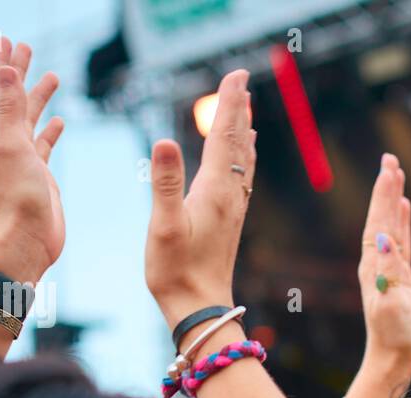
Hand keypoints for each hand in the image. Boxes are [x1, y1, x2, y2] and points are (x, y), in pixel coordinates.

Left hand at [0, 38, 64, 283]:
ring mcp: (24, 159)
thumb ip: (10, 107)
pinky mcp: (40, 176)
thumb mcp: (12, 145)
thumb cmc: (16, 197)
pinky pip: (44, 144)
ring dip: (37, 97)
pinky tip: (59, 122)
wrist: (25, 239)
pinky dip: (50, 130)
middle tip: (25, 47)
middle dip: (18, 72)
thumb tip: (5, 67)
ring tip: (51, 76)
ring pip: (30, 119)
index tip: (5, 39)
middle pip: (12, 98)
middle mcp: (7, 142)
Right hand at [145, 70, 255, 340]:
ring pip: (243, 161)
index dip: (229, 103)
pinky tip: (242, 161)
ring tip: (246, 113)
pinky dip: (242, 159)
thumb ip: (164, 182)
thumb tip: (165, 140)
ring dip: (242, 133)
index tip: (237, 75)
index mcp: (215, 190)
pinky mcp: (227, 222)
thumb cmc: (176, 271)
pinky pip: (240, 180)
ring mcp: (231, 210)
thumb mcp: (164, 224)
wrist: (198, 308)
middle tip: (242, 81)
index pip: (224, 136)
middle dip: (238, 110)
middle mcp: (230, 196)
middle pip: (237, 143)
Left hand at [358, 153, 410, 380]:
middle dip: (386, 188)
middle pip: (381, 217)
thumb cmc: (393, 334)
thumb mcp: (391, 303)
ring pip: (391, 224)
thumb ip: (389, 271)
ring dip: (392, 199)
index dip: (383, 195)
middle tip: (390, 158)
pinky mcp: (400, 276)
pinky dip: (401, 221)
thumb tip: (384, 238)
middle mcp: (377, 262)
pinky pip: (401, 241)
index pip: (378, 222)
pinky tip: (404, 207)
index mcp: (374, 265)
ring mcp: (388, 268)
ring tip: (396, 173)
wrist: (395, 356)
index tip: (389, 169)